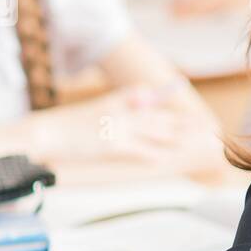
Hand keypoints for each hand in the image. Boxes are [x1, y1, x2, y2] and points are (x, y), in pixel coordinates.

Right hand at [30, 84, 226, 175]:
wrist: (45, 133)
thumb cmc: (67, 125)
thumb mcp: (97, 107)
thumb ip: (122, 101)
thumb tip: (146, 93)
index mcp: (117, 103)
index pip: (152, 101)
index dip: (173, 108)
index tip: (193, 113)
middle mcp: (122, 114)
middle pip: (160, 117)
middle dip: (184, 123)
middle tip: (206, 127)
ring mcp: (119, 129)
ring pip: (155, 132)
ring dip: (177, 136)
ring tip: (195, 140)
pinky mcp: (113, 146)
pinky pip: (139, 151)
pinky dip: (154, 154)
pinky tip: (167, 157)